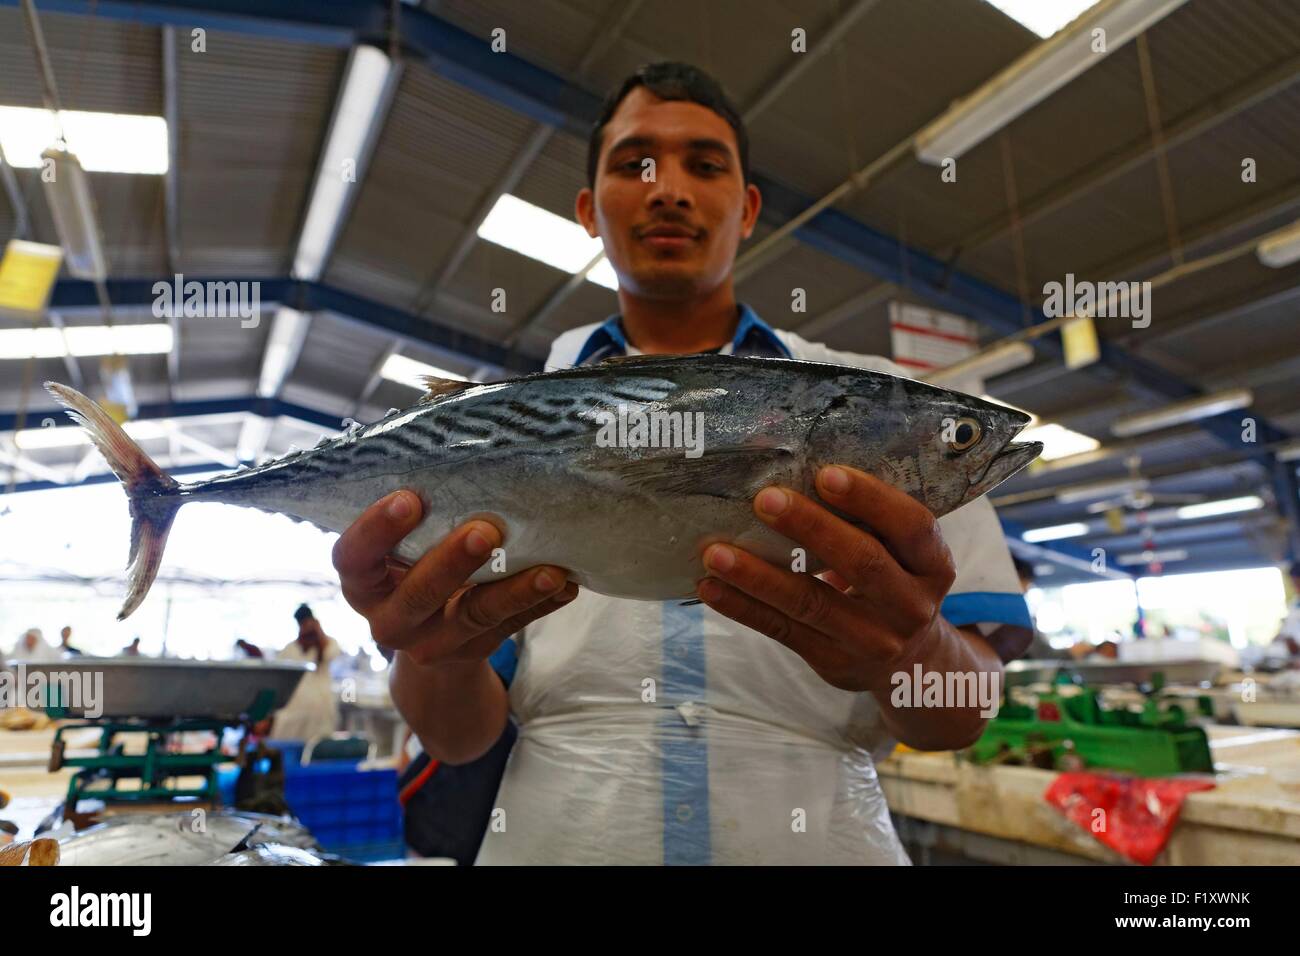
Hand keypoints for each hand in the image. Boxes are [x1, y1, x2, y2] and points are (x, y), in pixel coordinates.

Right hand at [332, 490, 577, 668]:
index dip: (375, 531)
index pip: (353, 558)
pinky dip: (540, 605)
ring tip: (549, 570)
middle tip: (485, 530)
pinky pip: (509, 629)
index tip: (409, 498)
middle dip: (451, 563)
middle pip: (416, 595)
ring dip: (514, 591)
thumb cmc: (413, 567)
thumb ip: (417, 518)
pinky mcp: (472, 652)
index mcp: (362, 584)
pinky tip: (565, 585)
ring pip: (473, 616)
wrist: (429, 636)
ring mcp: (432, 643)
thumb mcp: (399, 548)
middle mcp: (390, 620)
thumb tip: (459, 442)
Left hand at [696, 464, 956, 692]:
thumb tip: (793, 467)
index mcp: (934, 565)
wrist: (914, 666)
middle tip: (764, 499)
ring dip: (758, 575)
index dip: (871, 499)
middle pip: (861, 562)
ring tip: (716, 552)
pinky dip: (743, 607)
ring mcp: (873, 640)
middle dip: (810, 528)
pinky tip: (711, 586)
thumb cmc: (894, 583)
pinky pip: (782, 630)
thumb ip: (870, 523)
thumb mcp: (904, 556)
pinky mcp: (834, 662)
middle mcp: (910, 605)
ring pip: (810, 602)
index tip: (826, 473)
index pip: (912, 526)